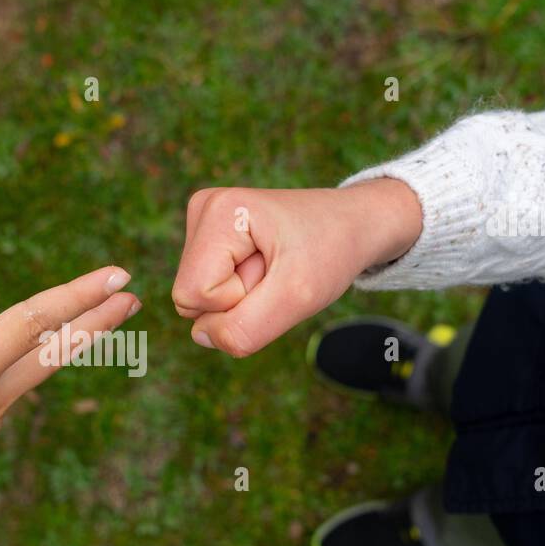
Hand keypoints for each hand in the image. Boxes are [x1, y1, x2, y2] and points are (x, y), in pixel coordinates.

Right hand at [171, 178, 420, 356]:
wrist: (354, 224)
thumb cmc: (330, 252)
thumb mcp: (296, 297)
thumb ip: (245, 328)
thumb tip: (201, 336)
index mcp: (217, 212)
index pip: (194, 295)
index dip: (238, 300)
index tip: (275, 272)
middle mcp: (203, 209)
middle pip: (190, 298)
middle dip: (239, 299)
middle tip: (277, 271)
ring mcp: (203, 222)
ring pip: (198, 299)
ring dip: (244, 296)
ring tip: (275, 267)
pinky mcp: (209, 237)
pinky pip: (208, 292)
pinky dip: (242, 291)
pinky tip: (267, 267)